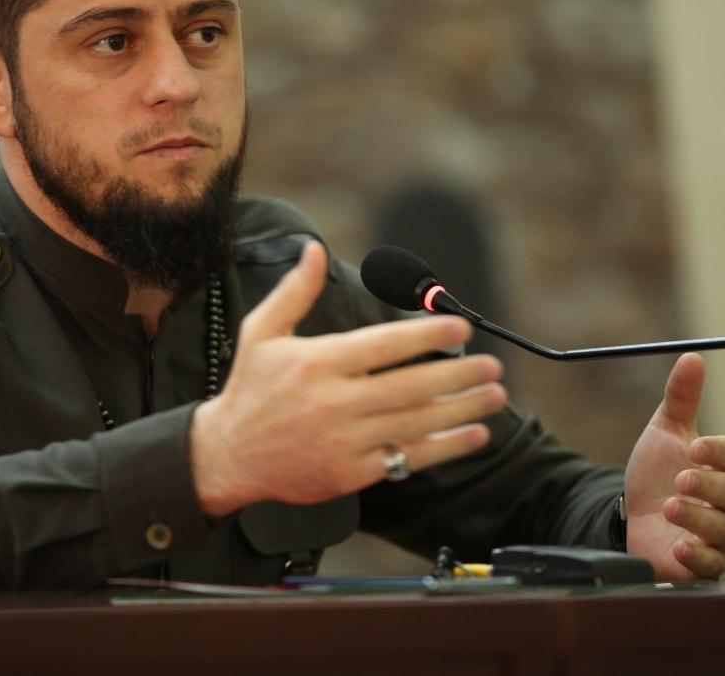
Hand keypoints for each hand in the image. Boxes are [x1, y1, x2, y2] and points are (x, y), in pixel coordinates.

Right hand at [190, 241, 507, 516]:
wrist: (228, 456)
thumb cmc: (250, 388)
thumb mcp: (263, 332)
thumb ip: (295, 292)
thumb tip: (314, 249)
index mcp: (317, 363)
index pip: (383, 345)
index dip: (426, 334)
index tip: (461, 326)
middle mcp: (334, 402)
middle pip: (410, 386)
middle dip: (458, 375)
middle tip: (492, 364)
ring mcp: (345, 441)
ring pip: (416, 423)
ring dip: (462, 409)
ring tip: (496, 395)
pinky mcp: (351, 473)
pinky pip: (407, 460)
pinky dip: (445, 448)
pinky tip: (473, 435)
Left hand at [623, 353, 724, 579]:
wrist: (632, 514)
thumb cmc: (657, 473)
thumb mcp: (665, 432)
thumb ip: (680, 398)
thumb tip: (692, 357)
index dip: (720, 452)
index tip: (694, 446)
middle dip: (710, 486)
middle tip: (680, 479)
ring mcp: (719, 536)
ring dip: (699, 519)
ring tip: (669, 506)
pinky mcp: (703, 564)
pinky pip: (713, 566)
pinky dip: (698, 556)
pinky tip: (678, 545)